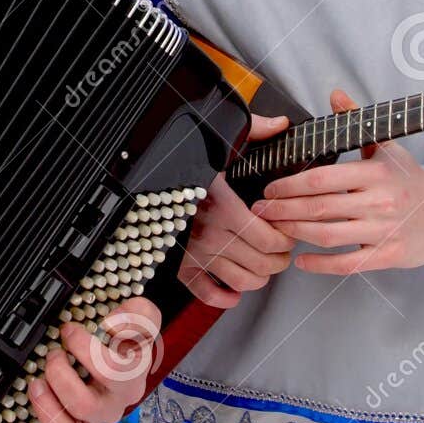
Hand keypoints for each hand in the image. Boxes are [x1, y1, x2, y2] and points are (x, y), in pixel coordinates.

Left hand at [11, 296, 158, 422]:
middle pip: (86, 407)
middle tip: (52, 355)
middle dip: (60, 376)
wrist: (122, 361)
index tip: (69, 330)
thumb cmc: (125, 341)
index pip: (114, 371)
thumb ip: (138, 314)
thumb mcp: (141, 318)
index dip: (85, 348)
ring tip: (35, 385)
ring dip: (47, 411)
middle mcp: (110, 407)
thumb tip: (113, 323)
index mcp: (129, 379)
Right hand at [177, 110, 297, 307]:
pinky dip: (224, 297)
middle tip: (282, 249)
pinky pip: (205, 293)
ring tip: (263, 264)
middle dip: (280, 259)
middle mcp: (211, 234)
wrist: (135, 179)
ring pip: (242, 281)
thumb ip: (253, 130)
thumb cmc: (178, 159)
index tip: (288, 230)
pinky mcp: (180, 265)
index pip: (270, 239)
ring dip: (260, 277)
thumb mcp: (216, 138)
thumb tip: (280, 125)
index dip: (287, 239)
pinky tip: (234, 290)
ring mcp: (195, 252)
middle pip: (263, 264)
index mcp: (223, 206)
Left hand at [250, 89, 423, 273]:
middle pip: (319, 207)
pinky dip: (320, 265)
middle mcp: (378, 202)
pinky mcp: (388, 256)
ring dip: (295, 232)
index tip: (271, 188)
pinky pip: (348, 263)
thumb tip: (334, 95)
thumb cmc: (410, 179)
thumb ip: (355, 122)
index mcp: (374, 172)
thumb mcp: (386, 146)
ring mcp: (383, 231)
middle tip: (262, 210)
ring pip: (328, 234)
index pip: (322, 178)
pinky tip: (300, 260)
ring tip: (275, 228)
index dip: (290, 184)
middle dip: (283, 209)